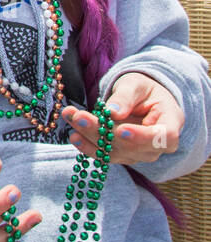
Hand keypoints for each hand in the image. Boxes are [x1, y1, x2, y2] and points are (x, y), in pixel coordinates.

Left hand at [63, 73, 183, 163]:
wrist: (139, 99)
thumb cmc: (143, 90)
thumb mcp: (136, 85)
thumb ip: (126, 97)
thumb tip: (113, 112)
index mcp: (170, 123)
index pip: (164, 137)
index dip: (143, 137)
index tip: (121, 129)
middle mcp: (157, 145)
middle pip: (132, 146)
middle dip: (103, 132)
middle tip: (79, 116)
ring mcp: (139, 154)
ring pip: (114, 152)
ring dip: (89, 136)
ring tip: (71, 118)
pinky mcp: (121, 155)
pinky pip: (104, 155)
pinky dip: (87, 146)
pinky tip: (73, 135)